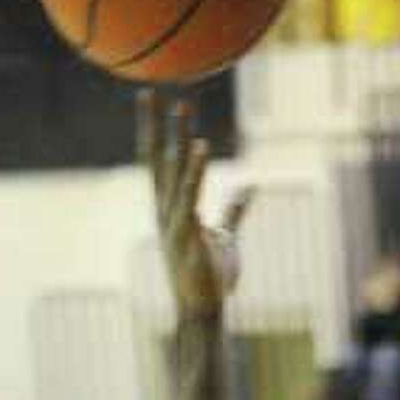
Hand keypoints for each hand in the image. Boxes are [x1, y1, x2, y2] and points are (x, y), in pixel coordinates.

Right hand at [142, 93, 251, 320]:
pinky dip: (195, 171)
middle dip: (154, 125)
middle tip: (151, 88)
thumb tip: (249, 185)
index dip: (152, 131)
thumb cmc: (211, 278)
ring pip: (173, 172)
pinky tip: (200, 146)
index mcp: (169, 209)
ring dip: (177, 138)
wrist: (202, 311)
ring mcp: (173, 223)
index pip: (156, 163)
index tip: (150, 101)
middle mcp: (165, 211)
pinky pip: (190, 196)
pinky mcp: (187, 235)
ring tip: (181, 107)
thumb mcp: (225, 237)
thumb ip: (234, 210)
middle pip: (157, 160)